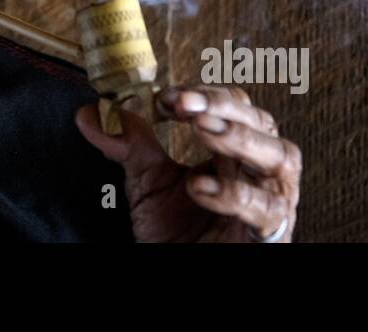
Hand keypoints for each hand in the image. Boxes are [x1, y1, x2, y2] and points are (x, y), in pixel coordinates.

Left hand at [75, 84, 300, 241]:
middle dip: (222, 105)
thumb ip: (127, 145)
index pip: (233, 106)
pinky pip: (266, 209)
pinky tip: (199, 186)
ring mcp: (270, 200)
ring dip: (239, 137)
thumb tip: (88, 113)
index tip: (165, 97)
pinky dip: (234, 194)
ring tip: (202, 129)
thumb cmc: (177, 232)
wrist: (177, 272)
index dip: (203, 95)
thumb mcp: (148, 182)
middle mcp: (259, 170)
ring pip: (279, 156)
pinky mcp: (270, 234)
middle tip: (184, 102)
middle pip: (262, 121)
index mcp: (234, 151)